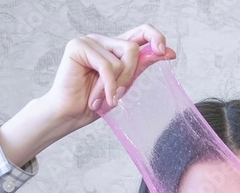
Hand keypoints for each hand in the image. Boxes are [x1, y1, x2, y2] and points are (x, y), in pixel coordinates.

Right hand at [0, 24, 174, 165]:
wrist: (71, 113)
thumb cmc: (97, 101)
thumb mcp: (125, 83)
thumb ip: (141, 66)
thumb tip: (166, 52)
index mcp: (116, 48)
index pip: (142, 32)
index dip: (156, 38)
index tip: (168, 54)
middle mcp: (104, 41)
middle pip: (133, 48)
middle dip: (130, 75)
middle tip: (118, 93)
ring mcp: (90, 41)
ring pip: (121, 59)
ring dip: (117, 84)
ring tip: (105, 96)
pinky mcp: (78, 46)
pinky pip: (107, 66)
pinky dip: (108, 86)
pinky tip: (100, 99)